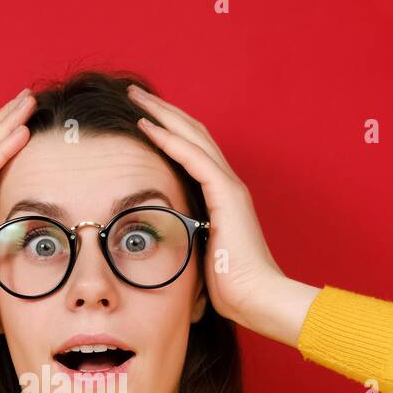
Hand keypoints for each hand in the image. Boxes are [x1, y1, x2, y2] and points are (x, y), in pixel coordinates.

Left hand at [127, 84, 292, 336]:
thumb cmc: (230, 287)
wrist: (257, 298)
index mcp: (221, 196)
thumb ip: (185, 239)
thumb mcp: (199, 255)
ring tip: (137, 99)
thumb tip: (159, 245)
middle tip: (135, 94)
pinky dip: (170, 140)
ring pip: (193, 136)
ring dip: (163, 115)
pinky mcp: (226, 195)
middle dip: (164, 112)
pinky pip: (194, 158)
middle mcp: (227, 184)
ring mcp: (229, 187)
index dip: (169, 130)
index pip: (194, 151)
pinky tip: (147, 127)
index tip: (142, 118)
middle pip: (193, 134)